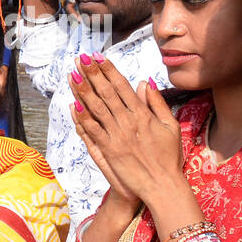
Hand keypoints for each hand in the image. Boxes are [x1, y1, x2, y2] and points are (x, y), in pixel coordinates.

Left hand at [71, 57, 182, 207]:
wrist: (161, 185)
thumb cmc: (168, 156)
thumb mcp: (170, 126)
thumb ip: (156, 103)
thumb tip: (144, 82)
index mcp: (143, 114)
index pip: (122, 87)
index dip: (108, 70)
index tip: (98, 57)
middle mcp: (128, 122)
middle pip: (106, 93)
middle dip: (92, 74)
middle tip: (80, 58)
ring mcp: (116, 136)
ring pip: (96, 109)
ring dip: (82, 91)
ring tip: (71, 75)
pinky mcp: (108, 150)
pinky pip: (92, 131)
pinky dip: (82, 117)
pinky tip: (73, 105)